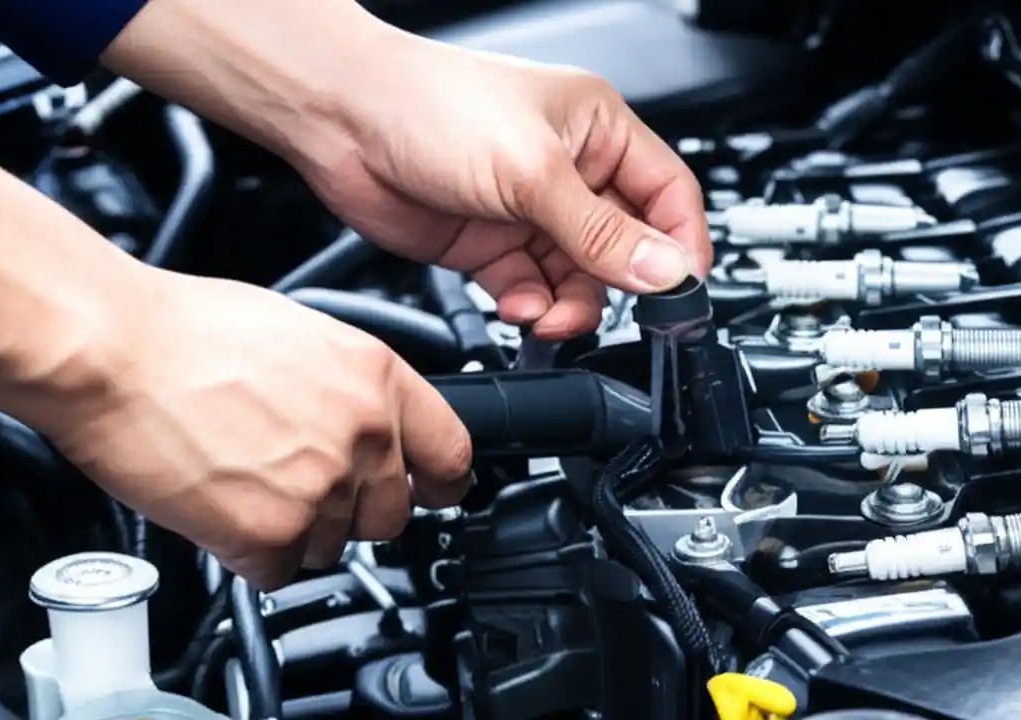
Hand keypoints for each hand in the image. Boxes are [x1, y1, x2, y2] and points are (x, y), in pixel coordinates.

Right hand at [43, 270, 471, 588]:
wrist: (112, 351)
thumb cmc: (185, 331)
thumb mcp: (304, 332)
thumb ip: (352, 385)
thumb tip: (368, 415)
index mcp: (378, 378)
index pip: (452, 453)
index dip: (443, 480)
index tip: (436, 491)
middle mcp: (362, 436)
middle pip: (394, 514)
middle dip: (355, 511)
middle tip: (306, 487)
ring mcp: (321, 490)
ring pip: (335, 546)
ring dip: (298, 530)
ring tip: (246, 483)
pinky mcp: (269, 534)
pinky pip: (280, 570)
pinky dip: (251, 553)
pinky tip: (222, 509)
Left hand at [106, 3, 712, 339]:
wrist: (340, 121)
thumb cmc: (432, 106)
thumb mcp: (534, 174)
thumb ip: (602, 233)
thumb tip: (667, 272)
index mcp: (599, 132)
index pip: (668, 197)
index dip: (680, 248)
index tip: (678, 296)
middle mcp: (570, 171)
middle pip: (624, 247)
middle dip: (614, 286)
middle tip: (599, 312)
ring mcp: (529, 210)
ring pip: (577, 277)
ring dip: (568, 305)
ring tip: (545, 315)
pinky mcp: (490, 244)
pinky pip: (531, 289)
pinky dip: (529, 307)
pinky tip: (516, 306)